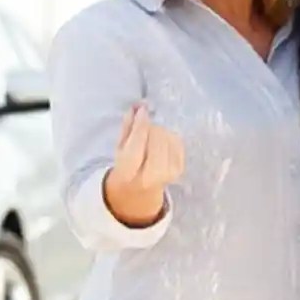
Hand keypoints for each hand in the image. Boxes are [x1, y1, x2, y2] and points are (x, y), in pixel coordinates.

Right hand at [103, 104, 184, 225]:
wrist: (140, 192)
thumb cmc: (127, 167)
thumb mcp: (119, 150)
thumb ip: (127, 128)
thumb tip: (137, 107)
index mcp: (129, 174)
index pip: (136, 147)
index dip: (139, 126)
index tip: (141, 110)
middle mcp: (151, 177)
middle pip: (155, 140)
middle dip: (150, 127)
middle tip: (144, 126)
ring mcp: (169, 173)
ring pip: (167, 138)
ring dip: (159, 131)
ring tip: (150, 137)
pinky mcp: (180, 168)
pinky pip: (177, 141)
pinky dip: (169, 135)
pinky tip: (161, 142)